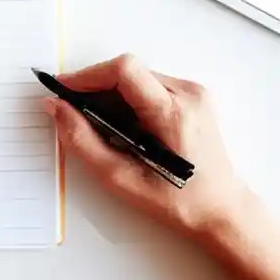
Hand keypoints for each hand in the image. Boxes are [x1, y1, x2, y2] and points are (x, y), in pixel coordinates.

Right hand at [44, 54, 247, 238]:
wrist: (223, 209)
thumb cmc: (179, 201)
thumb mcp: (120, 178)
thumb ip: (82, 141)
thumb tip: (56, 109)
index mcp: (173, 113)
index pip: (124, 70)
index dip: (88, 75)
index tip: (64, 90)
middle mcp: (188, 95)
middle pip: (128, 71)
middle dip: (96, 88)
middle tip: (76, 113)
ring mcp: (194, 93)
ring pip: (137, 76)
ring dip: (112, 94)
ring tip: (103, 126)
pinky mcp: (194, 97)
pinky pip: (150, 84)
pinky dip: (129, 99)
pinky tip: (125, 125)